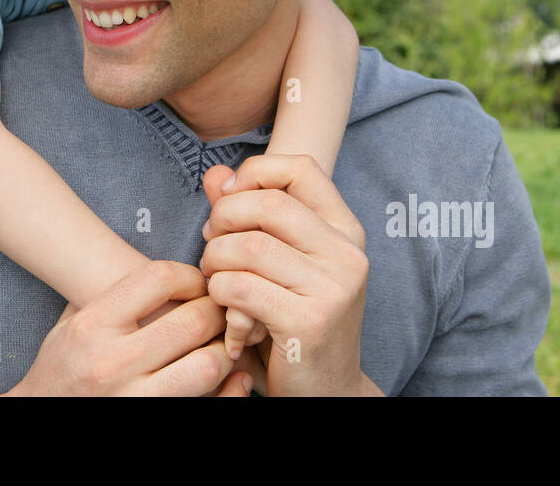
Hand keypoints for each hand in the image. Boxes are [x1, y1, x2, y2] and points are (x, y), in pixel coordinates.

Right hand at [4, 260, 251, 395]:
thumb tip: (162, 271)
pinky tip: (233, 378)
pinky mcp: (151, 420)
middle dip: (218, 311)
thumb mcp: (71, 323)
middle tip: (223, 311)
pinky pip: (209, 403)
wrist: (39, 416)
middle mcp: (111, 362)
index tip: (198, 284)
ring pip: (207, 366)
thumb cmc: (58, 370)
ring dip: (226, 350)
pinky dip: (231, 390)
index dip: (190, 275)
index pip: (158, 278)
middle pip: (192, 321)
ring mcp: (131, 399)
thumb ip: (111, 294)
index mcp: (92, 326)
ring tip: (225, 344)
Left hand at [200, 154, 379, 396]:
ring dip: (215, 263)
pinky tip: (228, 314)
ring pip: (247, 246)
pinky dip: (219, 295)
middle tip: (212, 248)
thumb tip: (215, 174)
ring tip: (216, 283)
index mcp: (345, 230)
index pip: (300, 168)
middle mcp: (348, 254)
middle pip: (266, 203)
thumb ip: (245, 216)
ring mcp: (334, 288)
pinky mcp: (309, 322)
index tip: (228, 199)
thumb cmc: (294, 321)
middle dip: (222, 220)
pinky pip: (239, 287)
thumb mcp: (276, 263)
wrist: (327, 392)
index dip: (255, 173)